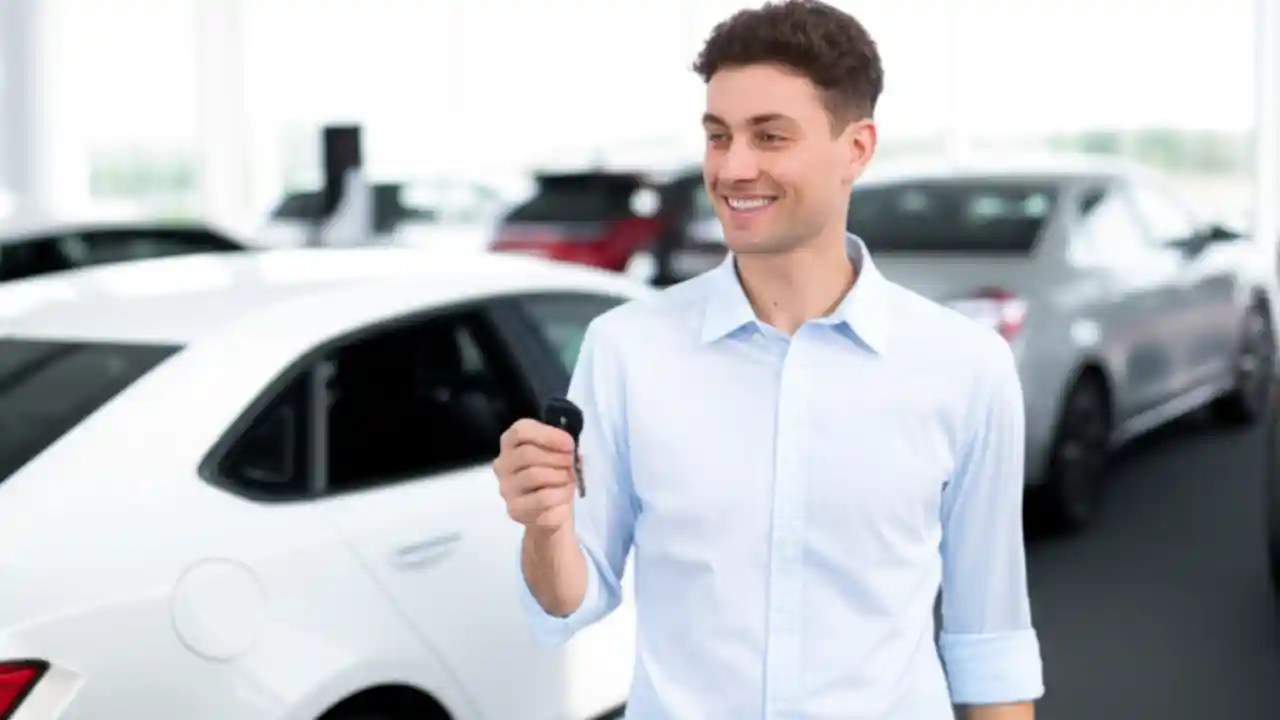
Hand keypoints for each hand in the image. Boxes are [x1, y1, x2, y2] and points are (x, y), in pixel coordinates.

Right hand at [493, 418, 578, 532]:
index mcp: (511, 444)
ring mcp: (506, 489)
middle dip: (556, 457)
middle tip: (572, 463)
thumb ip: (563, 448)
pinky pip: (542, 499)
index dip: (547, 435)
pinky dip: (560, 495)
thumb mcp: (559, 455)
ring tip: (569, 479)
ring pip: (534, 475)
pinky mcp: (515, 510)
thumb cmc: (554, 474)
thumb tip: (572, 452)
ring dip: (560, 476)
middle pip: (527, 454)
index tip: (569, 444)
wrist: (551, 510)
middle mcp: (503, 465)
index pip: (520, 431)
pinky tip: (564, 495)